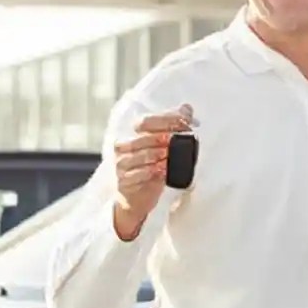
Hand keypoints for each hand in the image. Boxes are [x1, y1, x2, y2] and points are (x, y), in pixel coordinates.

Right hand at [112, 104, 194, 239]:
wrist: (136, 200)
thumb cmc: (150, 171)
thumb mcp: (162, 149)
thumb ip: (173, 127)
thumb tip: (187, 108)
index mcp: (131, 135)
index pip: (145, 121)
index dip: (165, 120)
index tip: (185, 122)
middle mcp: (123, 147)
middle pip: (143, 137)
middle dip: (165, 137)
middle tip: (181, 139)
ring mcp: (121, 164)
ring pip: (140, 155)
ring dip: (158, 154)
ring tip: (171, 155)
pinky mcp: (123, 181)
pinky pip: (137, 174)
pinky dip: (151, 172)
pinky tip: (163, 171)